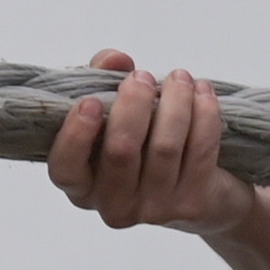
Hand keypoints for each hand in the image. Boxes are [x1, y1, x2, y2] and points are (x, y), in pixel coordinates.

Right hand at [47, 53, 258, 236]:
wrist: (202, 192)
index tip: (90, 101)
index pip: (66, 171)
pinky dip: (204, 114)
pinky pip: (199, 150)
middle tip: (142, 76)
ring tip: (179, 77)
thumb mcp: (114, 113)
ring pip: (164, 147)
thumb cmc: (143, 145)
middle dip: (134, 104)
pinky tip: (202, 92)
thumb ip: (102, 80)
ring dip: (174, 102)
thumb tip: (115, 59)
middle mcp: (113, 205)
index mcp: (83, 186)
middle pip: (121, 151)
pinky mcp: (192, 205)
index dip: (75, 136)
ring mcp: (154, 210)